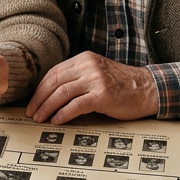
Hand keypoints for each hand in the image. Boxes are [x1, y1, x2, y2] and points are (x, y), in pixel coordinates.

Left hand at [25, 52, 158, 124]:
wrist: (148, 89)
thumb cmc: (122, 85)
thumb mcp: (97, 73)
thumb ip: (78, 77)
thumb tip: (52, 94)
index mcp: (84, 59)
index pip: (54, 73)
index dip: (40, 89)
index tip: (33, 102)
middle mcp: (88, 66)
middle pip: (54, 82)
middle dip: (39, 99)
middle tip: (31, 112)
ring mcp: (96, 79)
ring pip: (62, 93)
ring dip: (47, 107)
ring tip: (40, 118)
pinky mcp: (102, 95)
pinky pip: (76, 105)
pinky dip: (63, 113)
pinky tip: (57, 120)